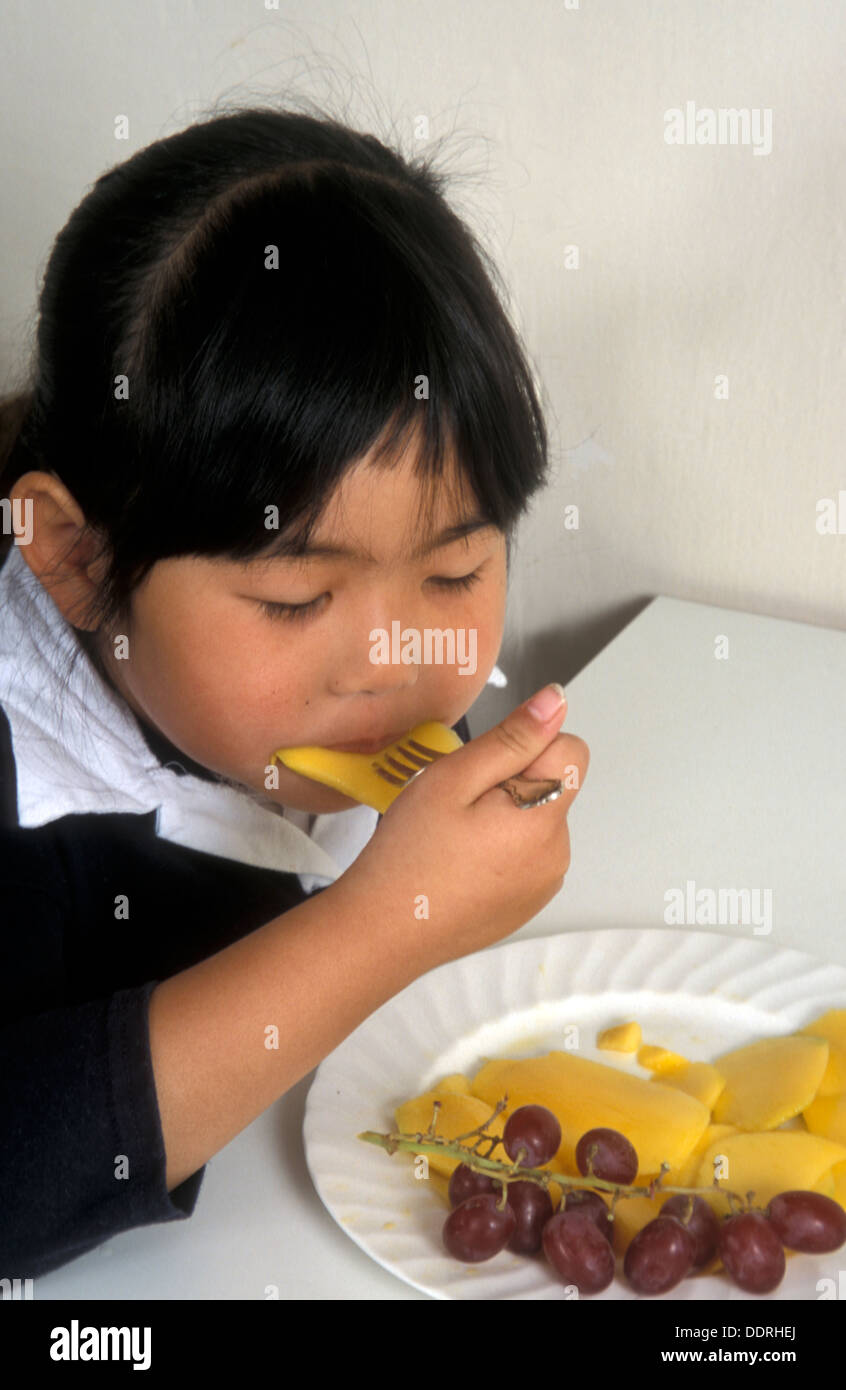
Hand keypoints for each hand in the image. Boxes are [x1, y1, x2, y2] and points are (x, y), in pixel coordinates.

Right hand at [330, 684, 588, 971]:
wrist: (384, 932)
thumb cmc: (409, 854)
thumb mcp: (452, 779)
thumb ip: (512, 739)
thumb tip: (557, 702)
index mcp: (543, 817)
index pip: (570, 749)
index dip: (526, 747)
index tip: (481, 772)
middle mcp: (558, 852)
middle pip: (552, 784)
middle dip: (512, 782)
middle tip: (457, 807)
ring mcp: (546, 881)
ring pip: (538, 817)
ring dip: (506, 815)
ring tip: (455, 837)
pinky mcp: (530, 900)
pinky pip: (528, 852)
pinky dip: (502, 848)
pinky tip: (461, 863)